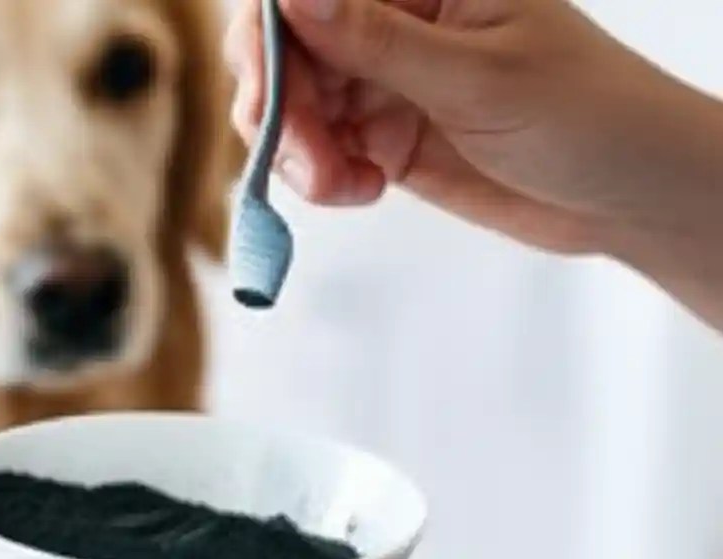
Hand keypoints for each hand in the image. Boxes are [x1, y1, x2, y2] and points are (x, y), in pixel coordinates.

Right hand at [225, 0, 722, 261]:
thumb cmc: (587, 114)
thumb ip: (378, 40)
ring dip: (297, 150)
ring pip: (295, 104)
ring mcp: (386, 80)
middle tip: (299, 156)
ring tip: (340, 186)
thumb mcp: (478, 76)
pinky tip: (360, 191)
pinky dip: (321, 176)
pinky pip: (319, 151)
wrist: (630, 196)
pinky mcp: (384, 136)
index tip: (268, 85)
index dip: (273, 32)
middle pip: (288, 46)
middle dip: (279, 102)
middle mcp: (396, 22)